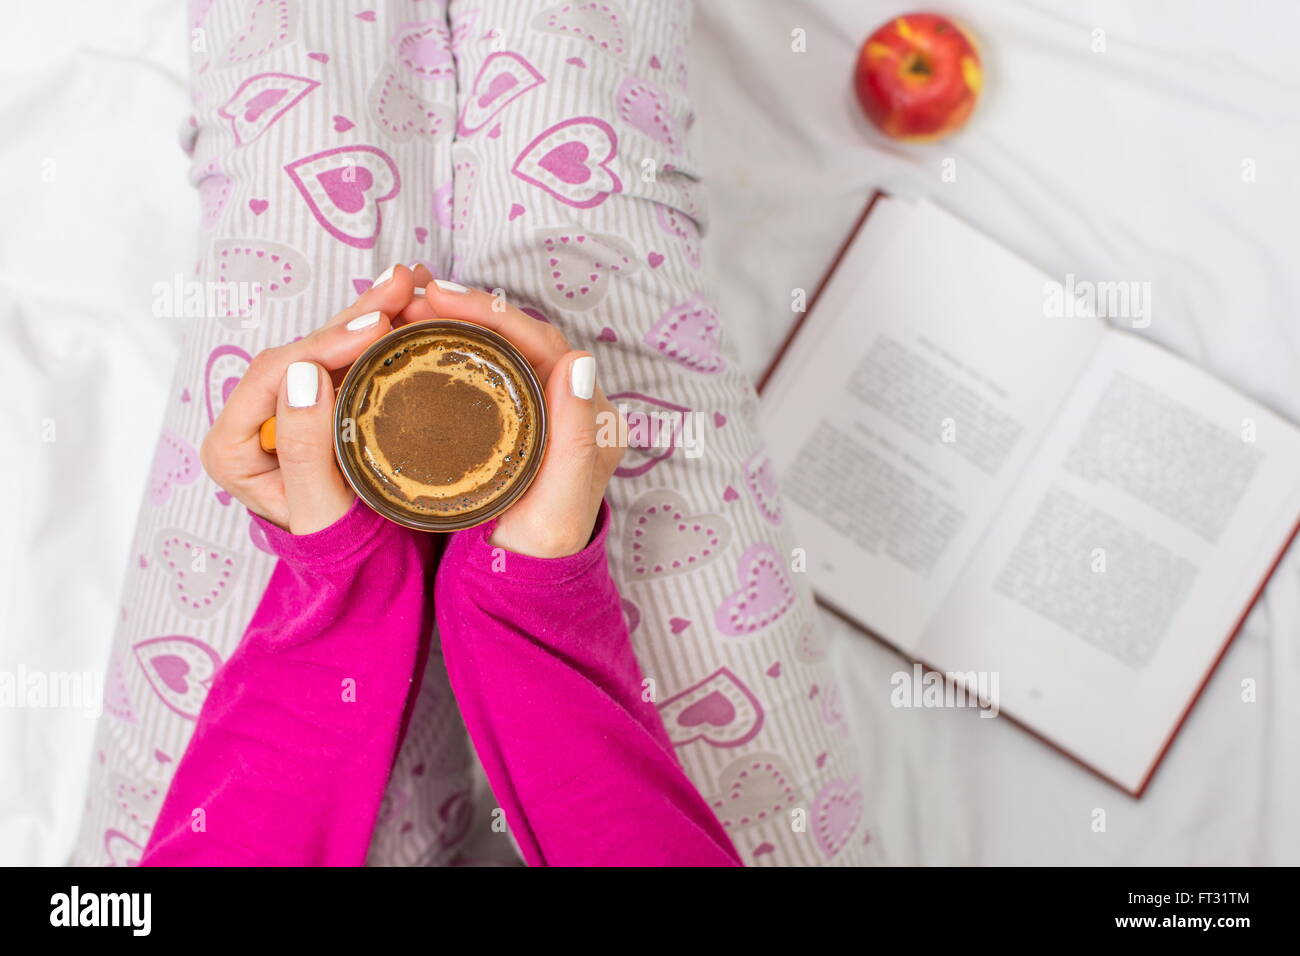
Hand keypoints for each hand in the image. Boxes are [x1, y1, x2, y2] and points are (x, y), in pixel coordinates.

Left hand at [201, 267, 420, 532]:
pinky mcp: (315, 404)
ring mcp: (285, 409)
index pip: (273, 378)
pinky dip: (373, 329)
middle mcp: (251, 420)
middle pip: (299, 353)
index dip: (323, 347)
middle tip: (400, 287)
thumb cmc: (342, 548)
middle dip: (351, 318)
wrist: (363, 569)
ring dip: (366, 313)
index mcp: (233, 447)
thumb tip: (306, 375)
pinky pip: (341, 359)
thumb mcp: (322, 513)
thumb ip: (307, 450)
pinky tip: (403, 303)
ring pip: (321, 348)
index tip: (375, 328)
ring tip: (408, 281)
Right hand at [405, 281, 625, 557]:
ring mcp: (543, 414)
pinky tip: (422, 342)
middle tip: (414, 296)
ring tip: (410, 309)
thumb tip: (580, 360)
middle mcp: (573, 408)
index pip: (545, 345)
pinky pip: (488, 372)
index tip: (440, 298)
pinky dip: (456, 350)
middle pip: (522, 340)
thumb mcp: (558, 506)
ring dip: (460, 325)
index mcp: (591, 418)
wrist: (521, 589)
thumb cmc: (537, 553)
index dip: (494, 315)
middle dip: (470, 310)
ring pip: (502, 352)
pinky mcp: (515, 425)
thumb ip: (575, 439)